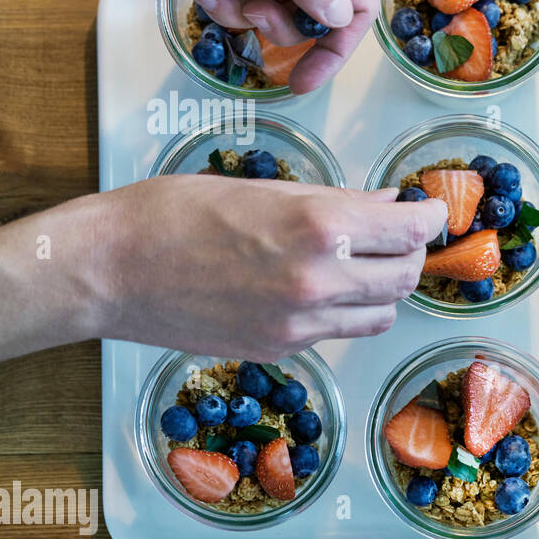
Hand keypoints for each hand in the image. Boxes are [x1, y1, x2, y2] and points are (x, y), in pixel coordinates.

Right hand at [0, 177, 445, 362]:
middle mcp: (320, 281)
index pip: (412, 230)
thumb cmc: (172, 214)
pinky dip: (344, 309)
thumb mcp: (262, 189)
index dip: (430, 217)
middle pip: (406, 276)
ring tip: (364, 262)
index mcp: (320, 228)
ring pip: (381, 314)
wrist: (108, 272)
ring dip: (384, 288)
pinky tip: (319, 286)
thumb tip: (387, 204)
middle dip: (410, 251)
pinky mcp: (280, 349)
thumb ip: (336, 201)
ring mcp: (301, 324)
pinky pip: (337, 332)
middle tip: (399, 233)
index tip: (431, 209)